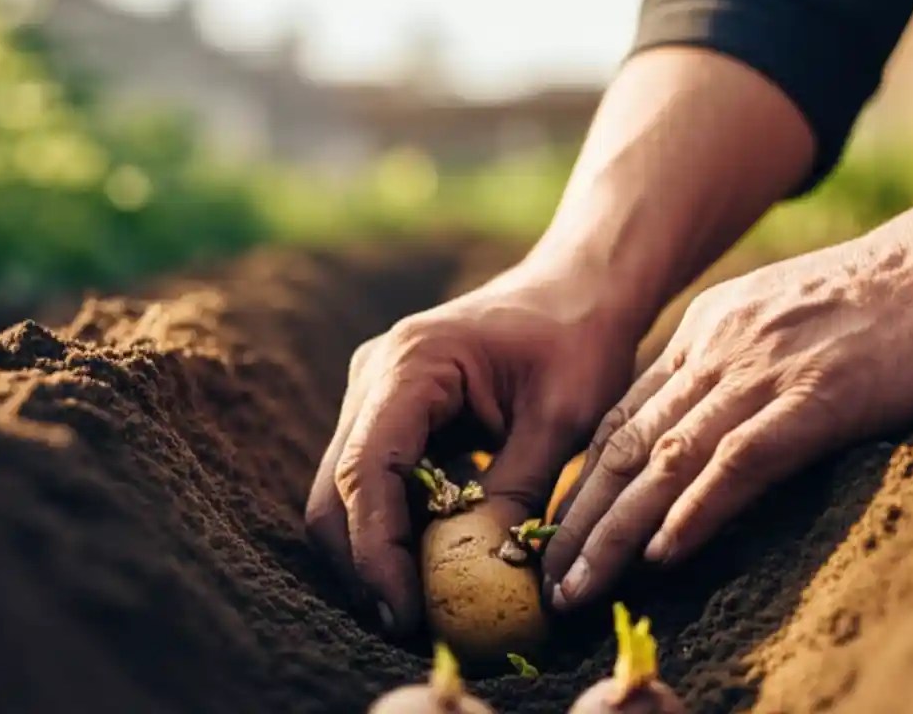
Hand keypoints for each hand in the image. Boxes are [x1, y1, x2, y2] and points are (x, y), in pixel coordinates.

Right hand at [306, 259, 637, 633]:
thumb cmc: (577, 340)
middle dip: (364, 563)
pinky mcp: (387, 415)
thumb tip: (492, 576)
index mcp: (412, 364)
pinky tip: (432, 562)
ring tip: (423, 604)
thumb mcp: (563, 418)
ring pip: (343, 493)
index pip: (366, 470)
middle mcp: (374, 376)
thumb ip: (521, 491)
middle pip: (335, 490)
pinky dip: (393, 528)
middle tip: (409, 624)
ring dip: (375, 551)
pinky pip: (371, 484)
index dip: (376, 550)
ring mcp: (373, 395)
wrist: (575, 289)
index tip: (403, 612)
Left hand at [543, 181, 912, 609]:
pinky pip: (741, 462)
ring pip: (664, 459)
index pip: (625, 412)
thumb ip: (747, 360)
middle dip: (579, 517)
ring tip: (579, 585)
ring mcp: (768, 370)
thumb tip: (720, 420)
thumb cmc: (902, 295)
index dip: (587, 477)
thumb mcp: (794, 316)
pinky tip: (663, 554)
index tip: (561, 527)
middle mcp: (723, 346)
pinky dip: (697, 512)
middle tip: (546, 573)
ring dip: (615, 532)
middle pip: (625, 442)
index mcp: (712, 326)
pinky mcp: (822, 396)